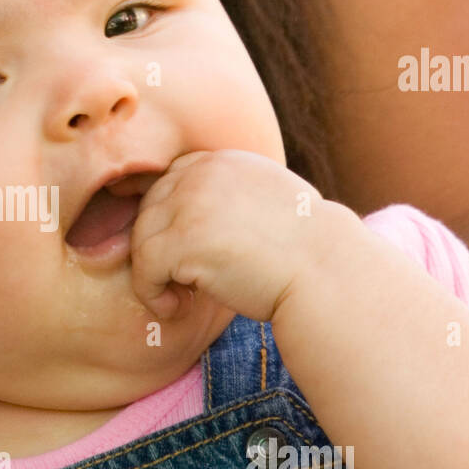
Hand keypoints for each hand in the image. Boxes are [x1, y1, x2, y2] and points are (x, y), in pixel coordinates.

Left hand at [129, 150, 333, 322]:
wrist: (328, 274)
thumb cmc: (304, 252)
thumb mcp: (265, 203)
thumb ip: (226, 198)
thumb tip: (188, 221)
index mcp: (223, 160)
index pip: (169, 183)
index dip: (169, 222)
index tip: (187, 254)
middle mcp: (203, 172)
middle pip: (148, 209)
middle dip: (159, 248)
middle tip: (184, 280)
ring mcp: (191, 203)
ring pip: (140, 239)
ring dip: (153, 273)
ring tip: (181, 295)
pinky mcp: (184, 240)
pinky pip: (143, 268)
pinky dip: (152, 294)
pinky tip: (178, 308)